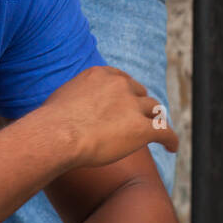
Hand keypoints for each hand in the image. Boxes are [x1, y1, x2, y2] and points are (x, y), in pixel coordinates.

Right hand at [43, 65, 179, 167]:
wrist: (57, 135)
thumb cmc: (50, 123)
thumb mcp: (62, 97)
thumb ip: (75, 98)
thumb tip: (69, 108)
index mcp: (102, 74)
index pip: (123, 80)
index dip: (128, 92)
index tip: (128, 100)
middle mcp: (121, 86)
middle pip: (140, 94)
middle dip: (140, 106)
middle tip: (138, 120)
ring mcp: (133, 106)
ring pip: (154, 111)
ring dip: (154, 120)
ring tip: (156, 132)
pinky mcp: (142, 129)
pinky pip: (164, 132)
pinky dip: (171, 140)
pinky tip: (172, 148)